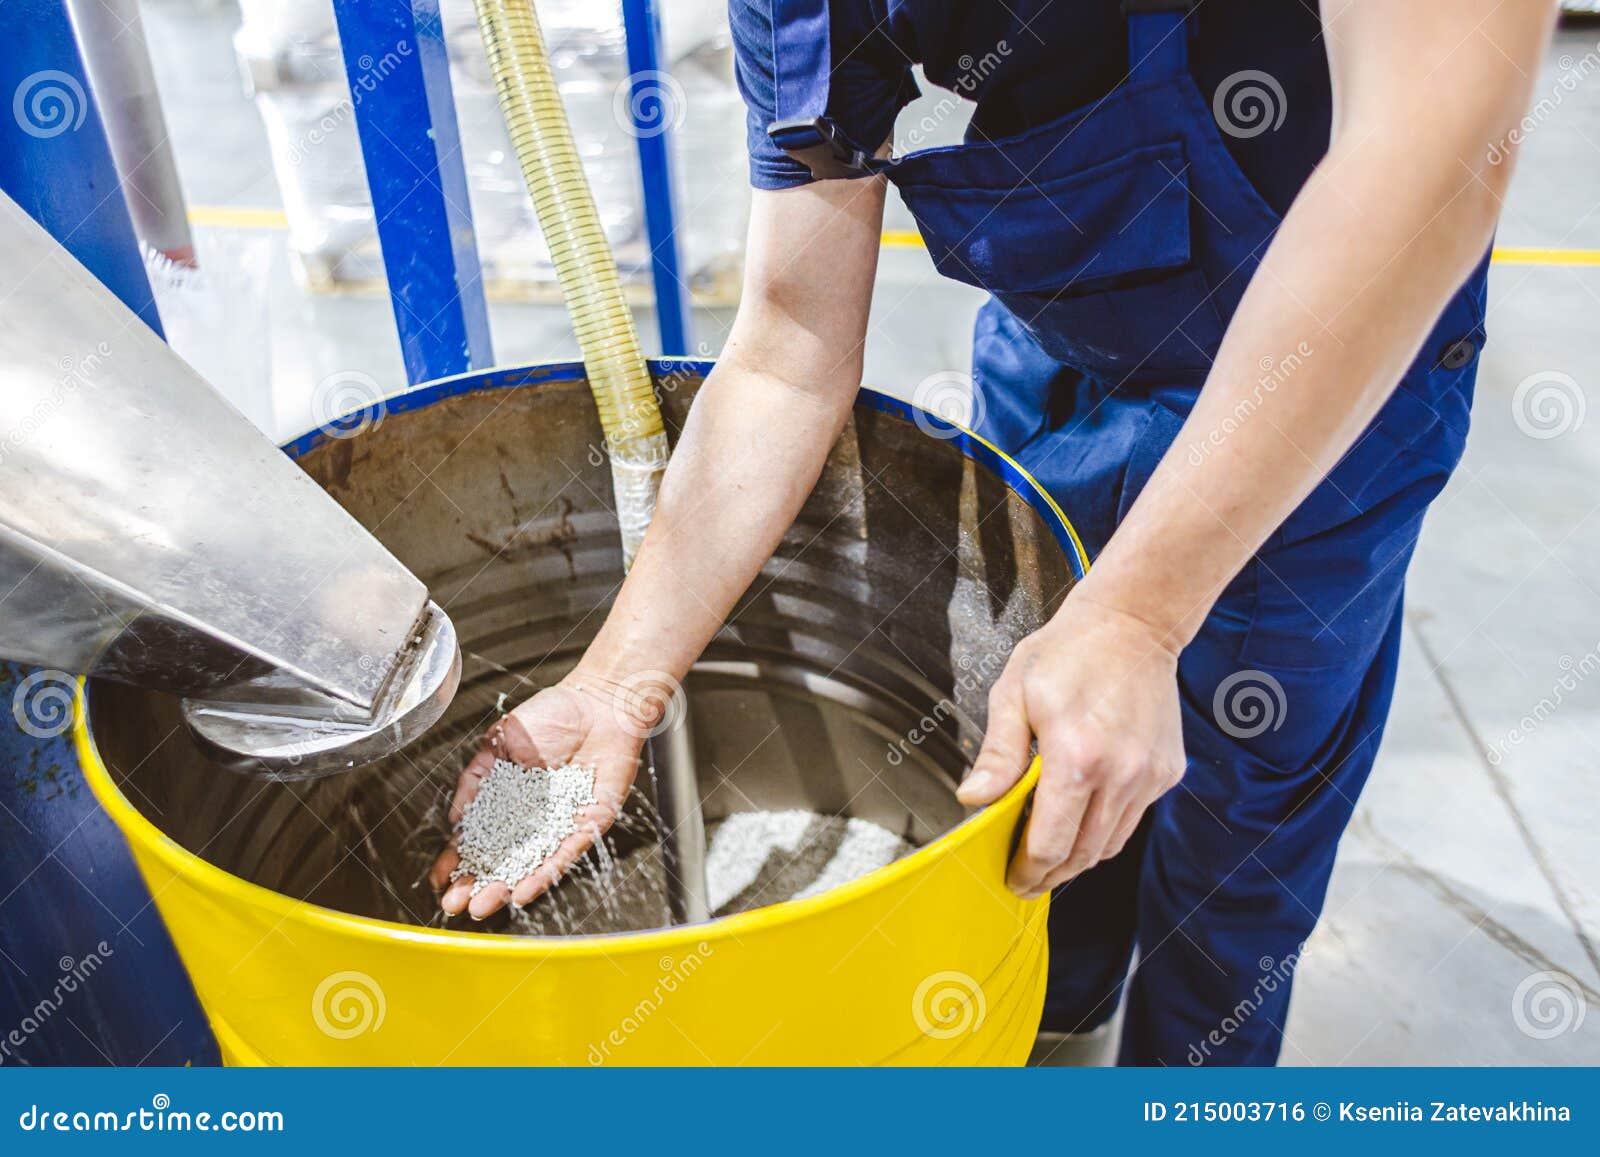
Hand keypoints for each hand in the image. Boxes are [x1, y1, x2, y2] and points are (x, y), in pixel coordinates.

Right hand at [428, 672, 652, 918]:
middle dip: (475, 883)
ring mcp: (561, 823)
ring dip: (505, 888)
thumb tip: (456, 818)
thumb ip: (476, 778)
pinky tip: (522, 891)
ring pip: (530, 865)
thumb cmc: (553, 715)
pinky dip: (544, 873)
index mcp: (510, 799)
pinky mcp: (590, 824)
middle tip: (454, 904)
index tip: (438, 879)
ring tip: (481, 907)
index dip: (457, 858)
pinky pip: (565, 854)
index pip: (480, 837)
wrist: (600, 702)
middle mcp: (534, 817)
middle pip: (501, 859)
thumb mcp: (500, 741)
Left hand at [956, 596, 1186, 897]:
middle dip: (1052, 873)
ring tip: (1051, 853)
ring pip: (1111, 843)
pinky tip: (1083, 814)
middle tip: (1028, 878)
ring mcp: (1148, 776)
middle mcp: (1120, 774)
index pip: (1051, 843)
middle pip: (1083, 853)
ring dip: (1080, 855)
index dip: (1029, 868)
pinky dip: (1106, 826)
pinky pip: (1133, 817)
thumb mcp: (1014, 694)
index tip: (1014, 877)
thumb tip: (974, 799)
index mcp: (1076, 758)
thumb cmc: (1068, 652)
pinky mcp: (1166, 772)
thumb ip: (998, 755)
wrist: (1132, 624)